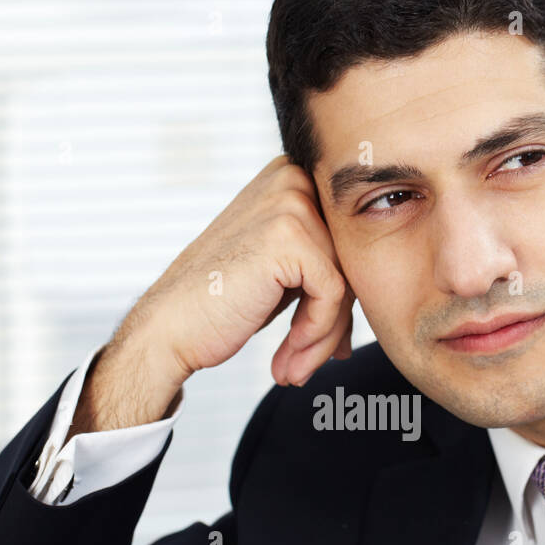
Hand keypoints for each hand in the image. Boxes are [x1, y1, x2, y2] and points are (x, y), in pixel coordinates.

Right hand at [131, 153, 353, 388]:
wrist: (168, 328)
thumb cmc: (220, 304)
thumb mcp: (281, 271)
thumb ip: (324, 263)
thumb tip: (376, 288)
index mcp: (292, 177)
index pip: (348, 240)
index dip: (343, 298)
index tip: (326, 344)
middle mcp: (292, 178)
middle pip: (352, 259)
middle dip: (337, 321)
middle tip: (310, 361)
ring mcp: (290, 203)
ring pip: (347, 281)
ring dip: (326, 336)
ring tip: (297, 367)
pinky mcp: (290, 237)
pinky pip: (334, 296)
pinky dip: (316, 333)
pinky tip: (289, 359)